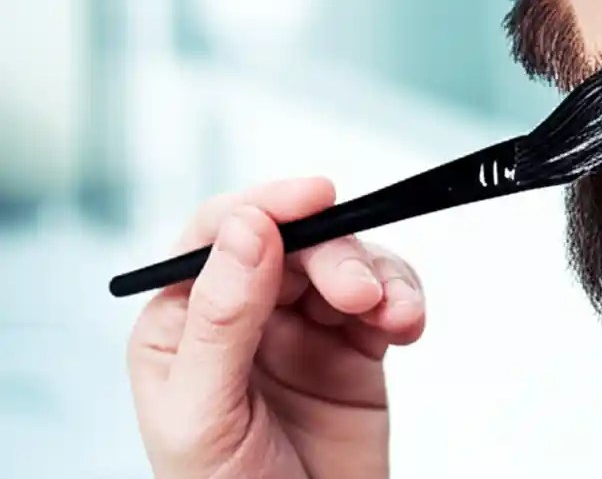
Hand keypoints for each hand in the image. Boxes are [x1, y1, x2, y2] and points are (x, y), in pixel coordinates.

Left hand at [127, 177, 425, 478]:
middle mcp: (244, 316)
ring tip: (392, 317)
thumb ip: (221, 318)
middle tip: (359, 294)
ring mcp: (303, 330)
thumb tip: (246, 229)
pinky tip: (406, 325)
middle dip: (334, 256)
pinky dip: (404, 300)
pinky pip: (386, 298)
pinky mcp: (356, 349)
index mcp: (184, 325)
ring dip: (378, 277)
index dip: (265, 207)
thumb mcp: (205, 414)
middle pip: (294, 245)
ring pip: (347, 263)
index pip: (217, 238)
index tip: (313, 198)